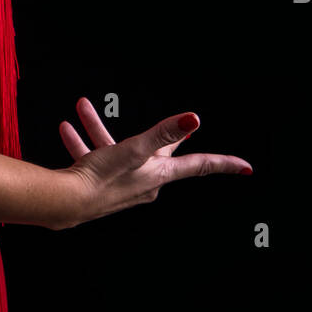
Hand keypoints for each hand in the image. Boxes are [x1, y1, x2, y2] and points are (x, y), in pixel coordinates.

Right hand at [54, 98, 252, 229]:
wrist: (64, 203)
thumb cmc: (102, 178)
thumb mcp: (135, 149)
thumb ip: (162, 132)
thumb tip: (193, 119)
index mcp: (158, 174)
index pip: (199, 165)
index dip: (224, 164)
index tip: (247, 167)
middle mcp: (144, 181)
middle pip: (158, 151)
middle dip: (159, 133)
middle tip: (180, 126)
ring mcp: (121, 183)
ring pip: (117, 148)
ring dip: (99, 129)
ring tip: (83, 108)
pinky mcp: (99, 183)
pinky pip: (93, 157)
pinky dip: (82, 142)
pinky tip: (68, 129)